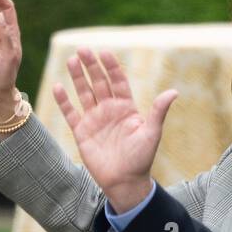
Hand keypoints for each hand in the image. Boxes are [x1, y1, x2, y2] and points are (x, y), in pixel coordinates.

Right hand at [53, 48, 178, 210]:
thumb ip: (158, 111)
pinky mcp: (82, 132)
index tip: (104, 52)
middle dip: (91, 66)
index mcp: (126, 107)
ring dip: (77, 77)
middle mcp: (109, 110)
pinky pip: (71, 113)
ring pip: (84, 93)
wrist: (125, 181)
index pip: (117, 81)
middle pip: (98, 83)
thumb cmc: (141, 158)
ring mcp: (94, 119)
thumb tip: (174, 92)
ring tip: (71, 60)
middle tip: (83, 49)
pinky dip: (64, 101)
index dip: (111, 67)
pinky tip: (58, 86)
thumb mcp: (151, 133)